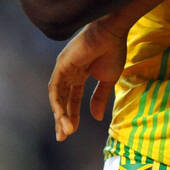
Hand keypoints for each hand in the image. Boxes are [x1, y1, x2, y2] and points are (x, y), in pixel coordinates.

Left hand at [49, 18, 127, 141]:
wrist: (113, 32)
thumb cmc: (113, 51)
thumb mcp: (108, 79)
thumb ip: (100, 97)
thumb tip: (98, 118)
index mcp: (80, 76)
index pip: (72, 99)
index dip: (72, 115)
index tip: (71, 132)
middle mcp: (68, 74)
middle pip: (62, 100)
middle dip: (62, 119)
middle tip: (63, 137)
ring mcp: (63, 69)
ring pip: (57, 96)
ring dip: (60, 114)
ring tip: (66, 130)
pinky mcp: (61, 65)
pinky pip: (56, 87)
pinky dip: (57, 102)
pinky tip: (60, 115)